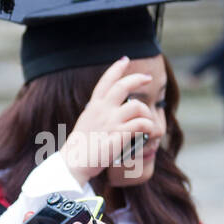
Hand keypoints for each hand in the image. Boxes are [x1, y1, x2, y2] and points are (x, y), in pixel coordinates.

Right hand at [61, 57, 163, 184]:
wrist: (73, 163)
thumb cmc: (81, 147)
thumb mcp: (87, 124)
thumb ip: (98, 114)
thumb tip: (109, 110)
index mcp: (94, 107)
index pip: (105, 82)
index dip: (116, 69)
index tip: (124, 60)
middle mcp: (102, 110)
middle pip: (123, 86)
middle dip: (137, 79)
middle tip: (148, 78)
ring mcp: (111, 122)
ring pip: (137, 106)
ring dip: (147, 113)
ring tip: (148, 123)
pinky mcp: (120, 135)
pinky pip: (142, 124)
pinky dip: (149, 127)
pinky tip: (149, 133)